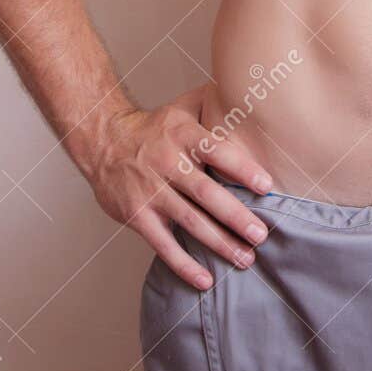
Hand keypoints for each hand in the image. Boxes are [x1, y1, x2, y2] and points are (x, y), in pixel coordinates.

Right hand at [88, 87, 273, 290]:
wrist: (104, 140)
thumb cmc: (154, 127)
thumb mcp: (182, 107)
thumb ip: (214, 102)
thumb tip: (250, 90)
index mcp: (182, 134)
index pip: (215, 151)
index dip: (241, 168)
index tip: (266, 186)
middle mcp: (167, 163)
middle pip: (205, 193)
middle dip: (235, 216)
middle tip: (261, 234)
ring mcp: (150, 192)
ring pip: (189, 221)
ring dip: (218, 243)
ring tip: (245, 258)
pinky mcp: (137, 215)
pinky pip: (163, 244)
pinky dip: (184, 264)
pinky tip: (205, 279)